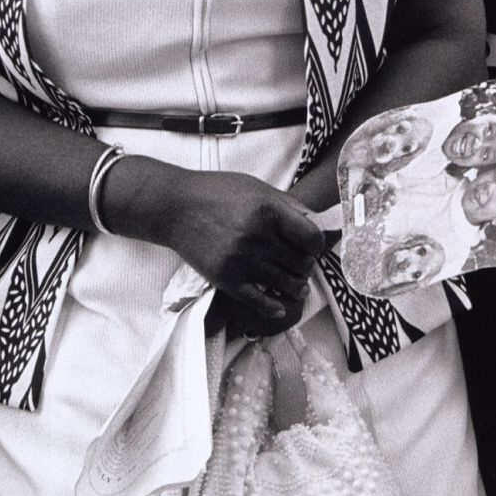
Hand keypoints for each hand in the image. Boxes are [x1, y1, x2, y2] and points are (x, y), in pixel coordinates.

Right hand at [121, 166, 324, 333]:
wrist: (175, 206)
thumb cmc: (218, 192)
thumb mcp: (258, 188)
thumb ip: (290, 206)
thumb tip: (320, 225)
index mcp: (268, 210)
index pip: (312, 239)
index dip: (316, 245)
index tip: (311, 245)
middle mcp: (257, 236)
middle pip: (301, 263)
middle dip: (306, 265)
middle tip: (301, 264)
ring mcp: (241, 260)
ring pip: (285, 285)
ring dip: (295, 286)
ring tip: (296, 285)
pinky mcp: (226, 279)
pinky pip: (260, 302)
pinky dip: (274, 306)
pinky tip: (280, 305)